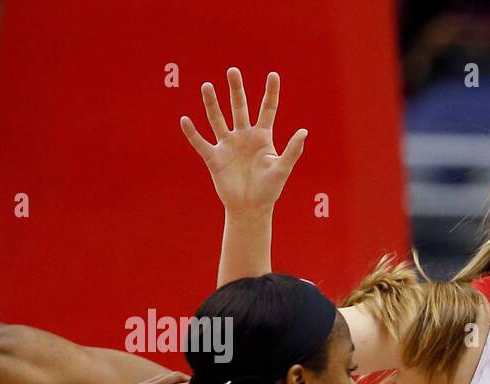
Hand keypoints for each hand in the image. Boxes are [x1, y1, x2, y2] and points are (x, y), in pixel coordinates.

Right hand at [180, 68, 305, 215]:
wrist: (251, 208)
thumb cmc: (269, 190)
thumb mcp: (282, 169)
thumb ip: (292, 150)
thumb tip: (304, 132)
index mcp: (262, 137)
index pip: (267, 109)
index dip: (270, 92)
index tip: (274, 74)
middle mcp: (244, 136)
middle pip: (240, 107)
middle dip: (236, 89)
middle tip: (233, 70)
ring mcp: (228, 145)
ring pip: (218, 119)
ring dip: (212, 104)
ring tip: (207, 86)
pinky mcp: (214, 158)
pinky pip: (201, 143)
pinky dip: (193, 133)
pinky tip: (185, 120)